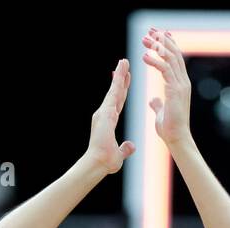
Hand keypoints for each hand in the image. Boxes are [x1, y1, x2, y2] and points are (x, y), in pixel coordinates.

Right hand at [84, 59, 135, 173]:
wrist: (97, 163)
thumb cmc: (105, 161)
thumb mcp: (119, 154)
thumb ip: (125, 148)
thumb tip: (131, 146)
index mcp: (108, 121)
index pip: (118, 102)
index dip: (122, 91)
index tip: (125, 80)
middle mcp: (104, 114)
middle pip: (116, 93)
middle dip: (121, 78)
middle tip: (125, 64)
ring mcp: (103, 112)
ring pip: (114, 90)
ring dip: (119, 75)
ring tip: (124, 62)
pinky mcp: (105, 113)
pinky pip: (113, 94)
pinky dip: (118, 83)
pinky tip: (121, 73)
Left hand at [142, 28, 191, 145]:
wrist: (176, 139)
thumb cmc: (169, 129)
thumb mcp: (161, 112)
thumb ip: (158, 103)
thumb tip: (153, 99)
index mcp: (180, 85)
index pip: (175, 59)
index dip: (167, 45)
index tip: (157, 34)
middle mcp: (183, 82)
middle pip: (174, 54)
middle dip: (162, 40)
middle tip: (149, 31)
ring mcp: (181, 85)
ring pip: (171, 58)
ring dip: (157, 47)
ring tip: (144, 40)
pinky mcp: (175, 90)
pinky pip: (165, 69)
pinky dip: (155, 60)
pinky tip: (144, 56)